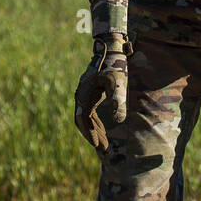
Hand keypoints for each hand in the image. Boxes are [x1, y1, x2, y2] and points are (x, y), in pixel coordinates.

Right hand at [75, 33, 129, 151]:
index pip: (83, 118)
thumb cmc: (115, 65)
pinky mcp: (89, 95)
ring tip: (105, 146)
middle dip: (92, 136)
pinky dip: (95, 124)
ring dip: (94, 132)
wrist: (111, 51)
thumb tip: (119, 120)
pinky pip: (89, 114)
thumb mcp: (118, 82)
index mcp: (84, 93)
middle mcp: (81, 95)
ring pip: (86, 119)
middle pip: (82, 121)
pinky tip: (103, 132)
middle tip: (104, 150)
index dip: (90, 132)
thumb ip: (118, 99)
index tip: (97, 145)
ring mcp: (84, 95)